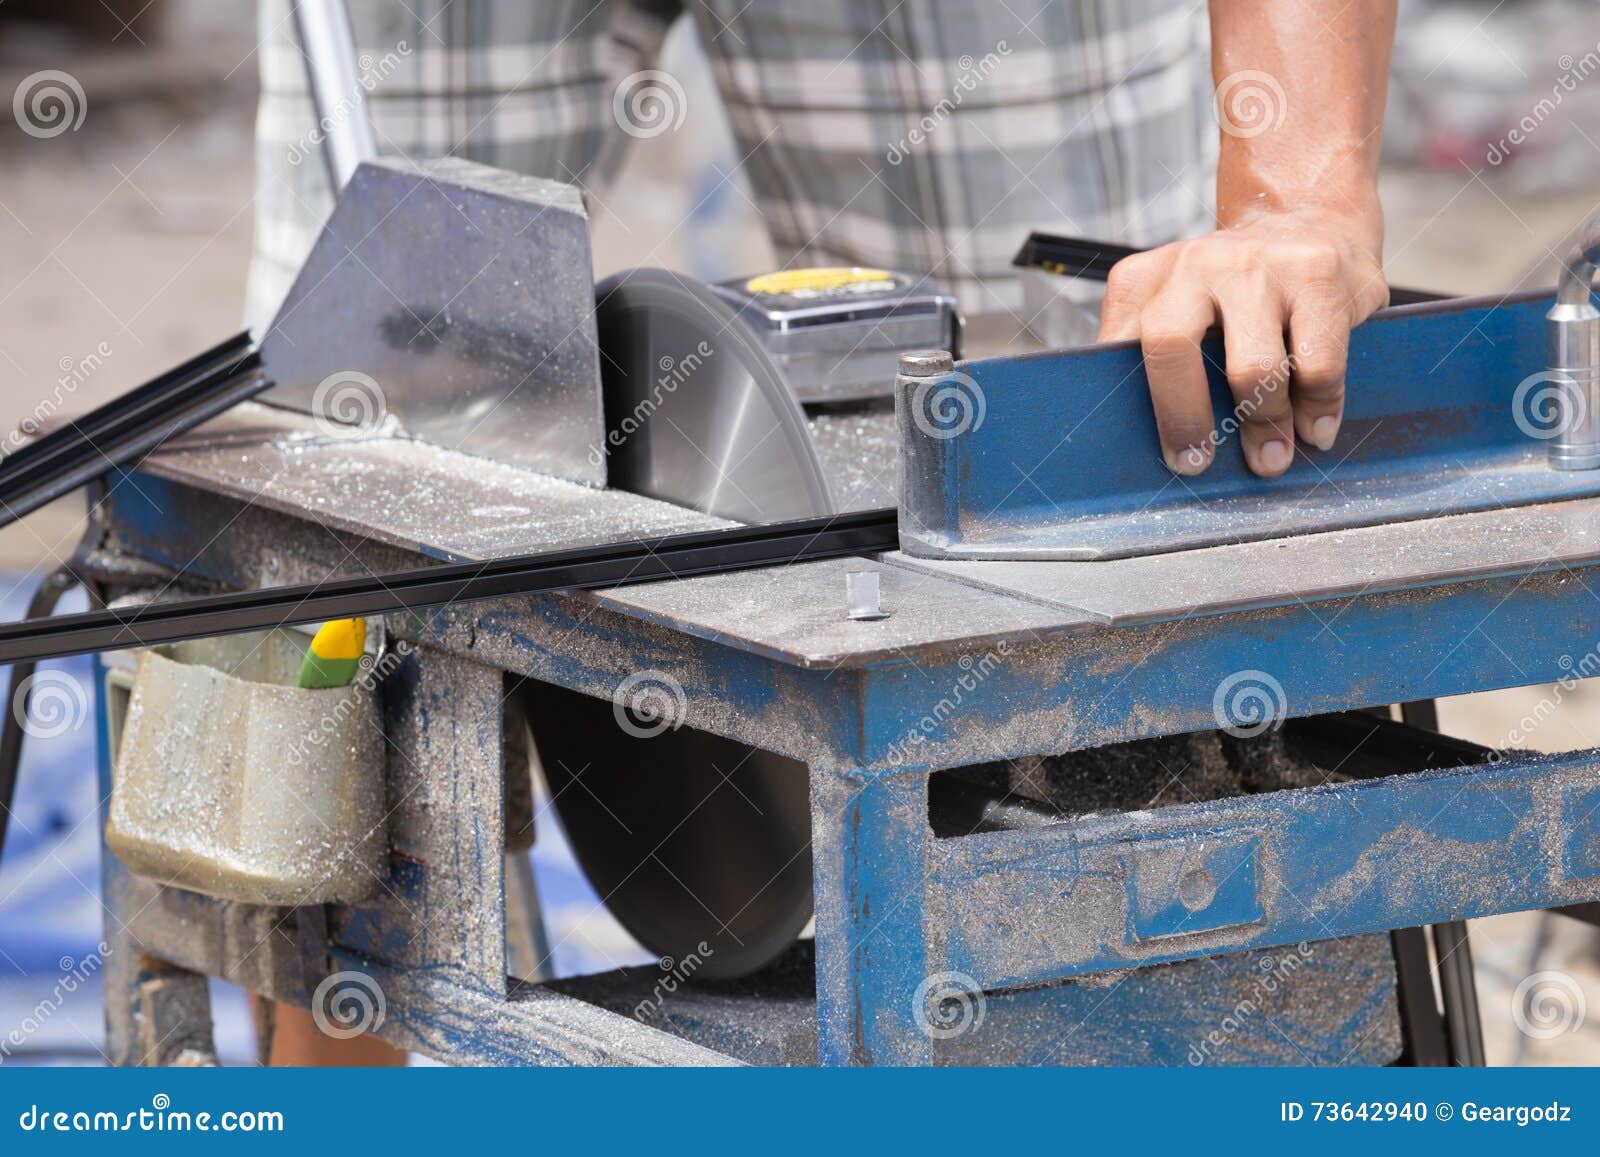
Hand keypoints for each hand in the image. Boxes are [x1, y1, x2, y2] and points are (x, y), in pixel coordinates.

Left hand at [1097, 208, 1388, 477]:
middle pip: (1171, 348)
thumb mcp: (1182, 308)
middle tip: (1199, 464)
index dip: (1135, 410)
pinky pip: (1315, 365)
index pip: (1119, 351)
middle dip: (1185, 419)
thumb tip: (1159, 445)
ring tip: (1272, 457)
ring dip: (1264, 427)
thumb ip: (1158, 361)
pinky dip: (1318, 407)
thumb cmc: (1240, 291)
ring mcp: (1255, 264)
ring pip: (1252, 369)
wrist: (1313, 219)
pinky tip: (1316, 427)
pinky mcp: (1315, 273)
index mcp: (1147, 280)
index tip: (1166, 455)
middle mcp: (1193, 264)